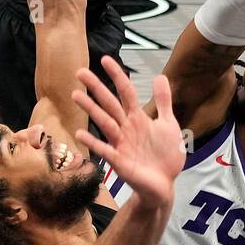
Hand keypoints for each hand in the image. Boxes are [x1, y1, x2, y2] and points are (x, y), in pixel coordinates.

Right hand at [72, 57, 185, 211]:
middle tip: (79, 72)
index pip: (125, 92)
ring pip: (104, 122)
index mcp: (138, 118)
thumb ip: (164, 101)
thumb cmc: (165, 155)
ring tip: (76, 95)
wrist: (165, 184)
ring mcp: (120, 144)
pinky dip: (93, 143)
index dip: (117, 75)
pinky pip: (104, 150)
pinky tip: (80, 133)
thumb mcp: (169, 124)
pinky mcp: (119, 161)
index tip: (105, 59)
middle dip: (96, 88)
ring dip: (91, 109)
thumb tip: (160, 75)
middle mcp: (126, 128)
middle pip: (110, 104)